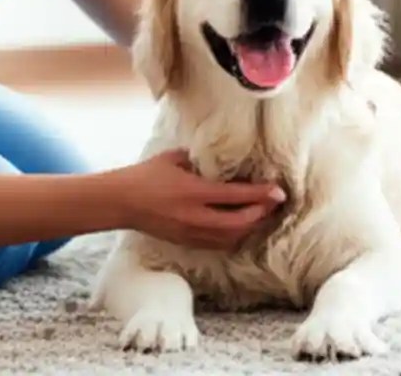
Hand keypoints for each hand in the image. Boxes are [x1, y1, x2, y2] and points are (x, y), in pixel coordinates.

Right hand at [109, 149, 286, 249]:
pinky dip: (236, 235)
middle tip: (275, 202)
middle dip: (262, 214)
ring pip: (232, 237)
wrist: (121, 202)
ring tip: (263, 214)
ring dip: (251, 227)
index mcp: (193, 192)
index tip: (278, 191)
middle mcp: (195, 216)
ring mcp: (191, 233)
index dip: (261, 194)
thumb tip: (223, 156)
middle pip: (240, 223)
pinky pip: (219, 243)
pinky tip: (243, 226)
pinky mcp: (187, 242)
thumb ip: (200, 159)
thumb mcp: (174, 158)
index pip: (236, 196)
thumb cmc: (146, 175)